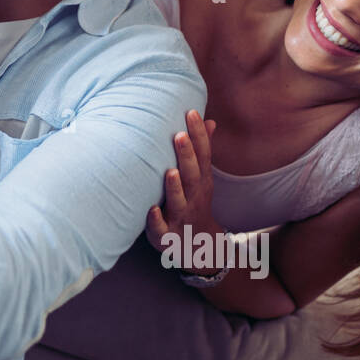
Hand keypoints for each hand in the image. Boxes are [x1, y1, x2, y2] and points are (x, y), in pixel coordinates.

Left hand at [145, 110, 222, 270]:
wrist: (199, 247)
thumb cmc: (193, 202)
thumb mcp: (202, 178)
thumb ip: (202, 151)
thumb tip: (208, 120)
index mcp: (201, 181)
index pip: (203, 155)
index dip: (198, 135)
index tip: (191, 112)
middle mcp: (194, 197)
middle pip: (193, 176)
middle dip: (187, 156)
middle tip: (180, 135)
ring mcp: (181, 216)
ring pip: (179, 202)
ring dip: (175, 188)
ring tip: (169, 171)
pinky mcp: (167, 235)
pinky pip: (162, 229)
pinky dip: (156, 221)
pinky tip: (151, 210)